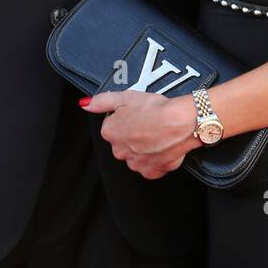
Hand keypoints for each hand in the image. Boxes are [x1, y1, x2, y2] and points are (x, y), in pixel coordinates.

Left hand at [80, 89, 194, 178]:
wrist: (181, 123)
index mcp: (110, 132)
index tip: (136, 113)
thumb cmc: (157, 110)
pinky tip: (162, 146)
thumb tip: (86, 104)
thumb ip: (102, 101)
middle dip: (133, 134)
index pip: (112, 125)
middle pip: (123, 142)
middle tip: (148, 122)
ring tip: (157, 133)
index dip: (126, 117)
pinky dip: (155, 159)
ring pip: (135, 155)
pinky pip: (149, 167)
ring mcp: (136, 163)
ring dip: (143, 147)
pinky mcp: (152, 171)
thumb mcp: (125, 96)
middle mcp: (120, 150)